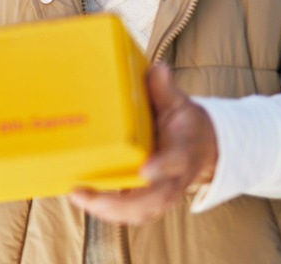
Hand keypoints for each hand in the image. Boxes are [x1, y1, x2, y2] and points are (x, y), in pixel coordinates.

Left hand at [69, 63, 216, 224]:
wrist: (203, 147)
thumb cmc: (185, 123)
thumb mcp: (179, 103)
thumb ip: (165, 90)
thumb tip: (158, 70)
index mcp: (182, 151)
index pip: (175, 161)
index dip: (162, 167)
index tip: (146, 170)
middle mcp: (173, 178)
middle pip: (154, 198)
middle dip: (121, 202)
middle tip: (87, 193)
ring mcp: (162, 192)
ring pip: (140, 211)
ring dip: (108, 210)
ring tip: (77, 196)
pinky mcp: (149, 198)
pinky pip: (131, 212)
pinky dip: (108, 210)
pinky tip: (82, 198)